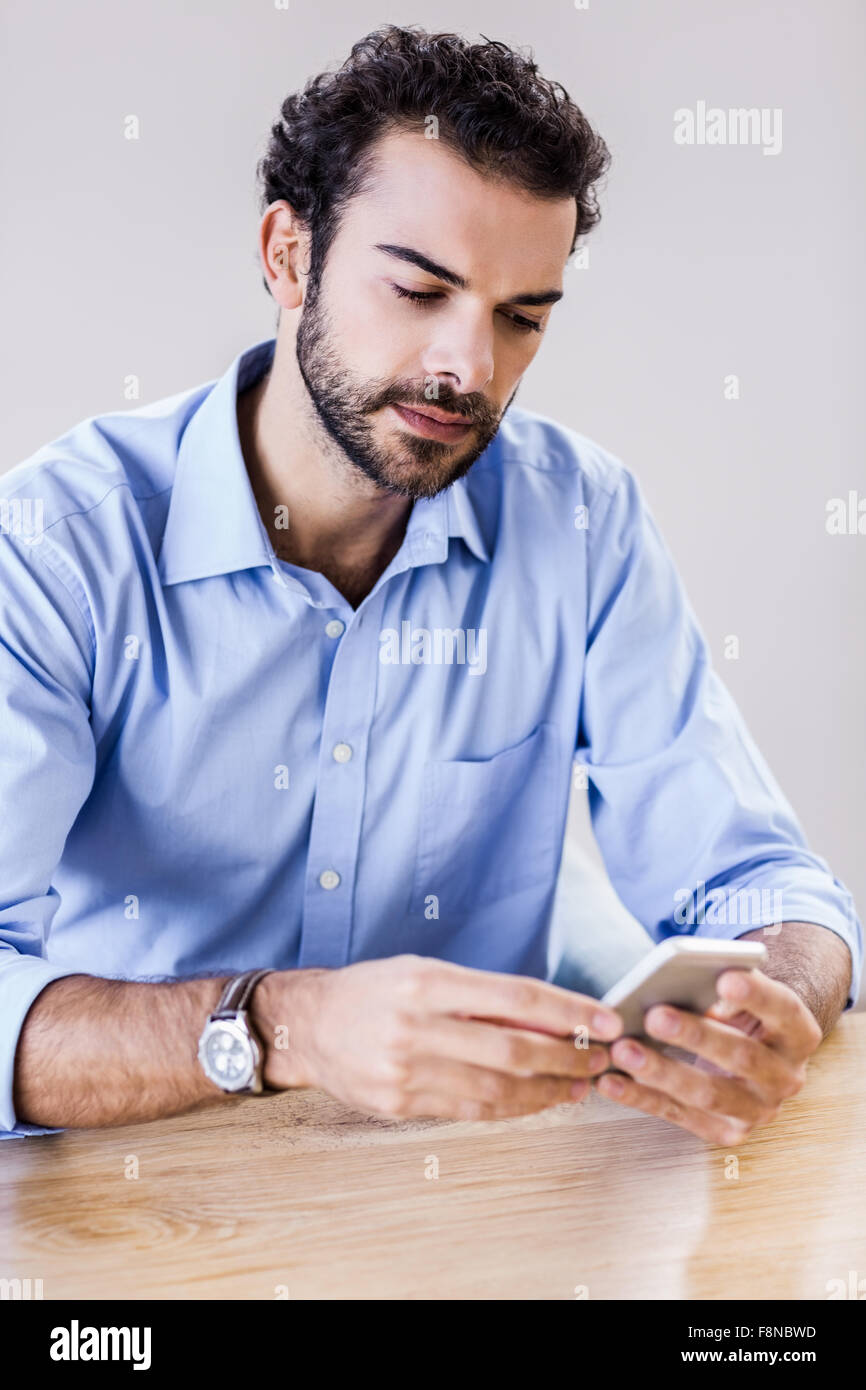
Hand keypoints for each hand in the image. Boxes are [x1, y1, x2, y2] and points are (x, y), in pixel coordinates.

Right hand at [255, 955, 622, 1120]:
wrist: (307, 1025)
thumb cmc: (373, 991)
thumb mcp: (423, 971)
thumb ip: (480, 995)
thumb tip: (551, 1017)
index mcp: (426, 981)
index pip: (515, 998)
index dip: (568, 1012)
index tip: (606, 1020)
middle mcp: (416, 1024)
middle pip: (513, 1049)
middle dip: (568, 1058)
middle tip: (601, 1059)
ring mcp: (405, 1069)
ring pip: (496, 1088)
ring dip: (547, 1090)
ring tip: (578, 1085)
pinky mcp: (398, 1103)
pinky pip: (470, 1111)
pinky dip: (512, 1109)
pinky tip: (537, 1102)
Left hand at [594, 966, 823, 1143]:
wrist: (757, 1056)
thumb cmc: (740, 1014)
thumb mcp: (743, 995)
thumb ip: (723, 985)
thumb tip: (688, 980)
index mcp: (798, 1033)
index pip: (783, 1010)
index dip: (755, 996)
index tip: (724, 978)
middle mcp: (787, 1077)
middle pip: (741, 1056)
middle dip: (695, 1036)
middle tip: (654, 1015)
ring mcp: (759, 1110)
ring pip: (709, 1093)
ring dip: (663, 1072)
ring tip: (624, 1050)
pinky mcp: (728, 1132)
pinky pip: (680, 1115)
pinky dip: (642, 1097)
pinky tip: (610, 1082)